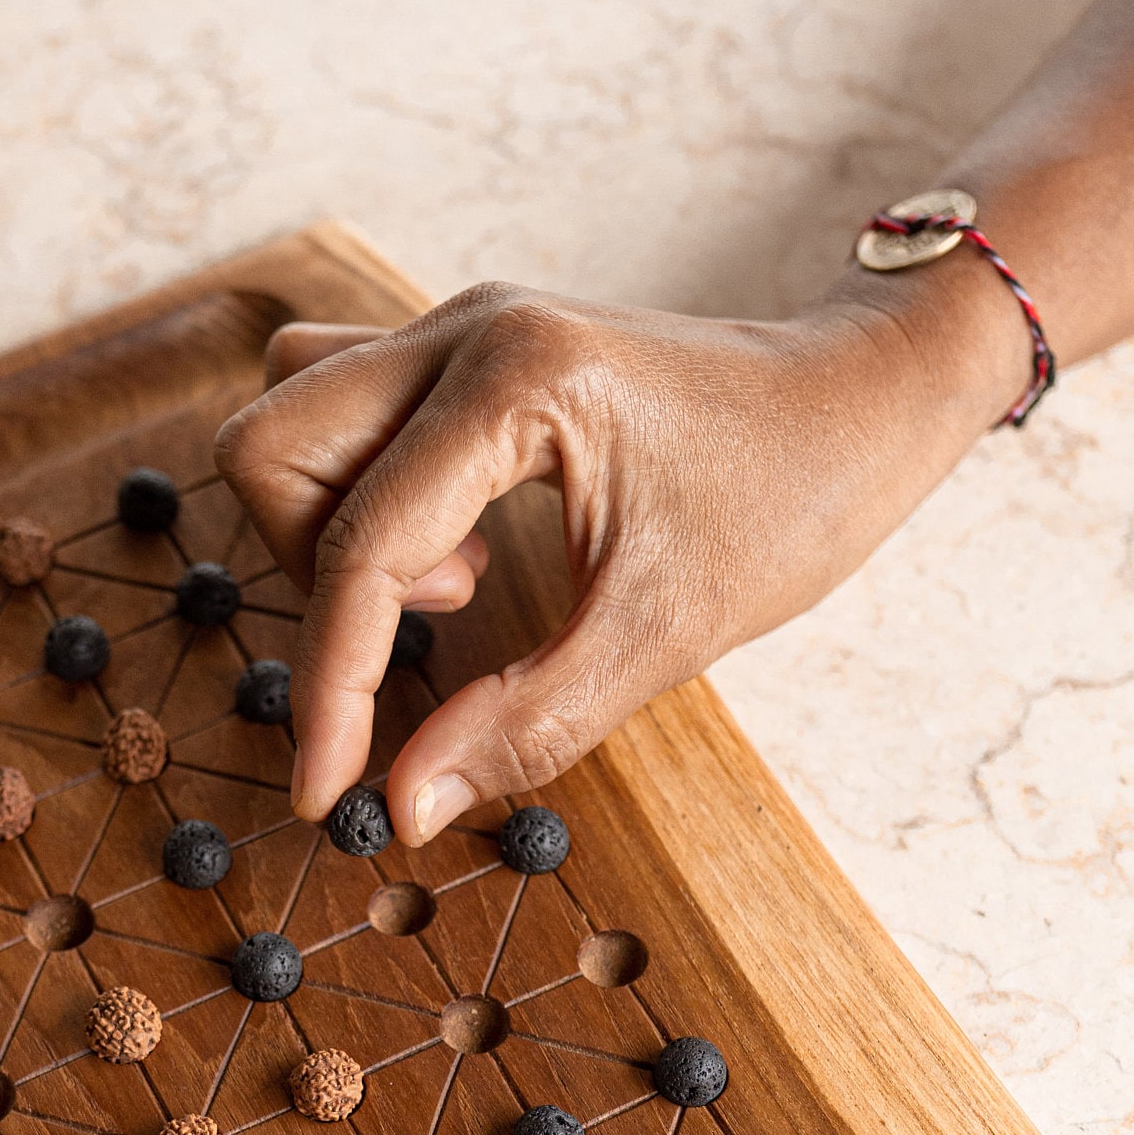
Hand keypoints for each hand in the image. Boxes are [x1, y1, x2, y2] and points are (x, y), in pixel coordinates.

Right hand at [213, 280, 1020, 842]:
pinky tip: (459, 543)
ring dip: (333, 524)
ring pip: (293, 414)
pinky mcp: (466, 351)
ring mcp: (459, 328)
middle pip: (272, 447)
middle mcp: (466, 331)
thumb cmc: (790, 497)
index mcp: (515, 383)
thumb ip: (526, 725)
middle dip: (314, 575)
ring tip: (458, 584)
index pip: (361, 547)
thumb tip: (402, 806)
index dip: (331, 687)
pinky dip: (363, 493)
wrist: (862, 399)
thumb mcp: (666, 633)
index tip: (328, 790)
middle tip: (444, 626)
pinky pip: (344, 410)